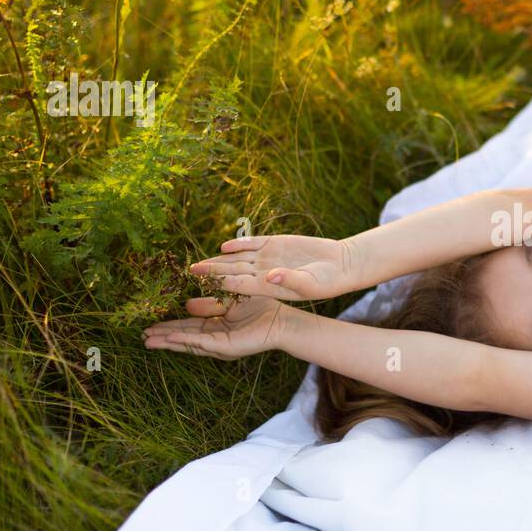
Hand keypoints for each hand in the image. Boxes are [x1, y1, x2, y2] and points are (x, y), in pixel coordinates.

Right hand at [142, 295, 293, 359]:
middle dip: (163, 335)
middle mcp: (215, 337)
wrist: (282, 321)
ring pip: (189, 342)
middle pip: (184, 336)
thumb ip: (208, 304)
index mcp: (217, 326)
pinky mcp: (226, 347)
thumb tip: (185, 304)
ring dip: (168, 341)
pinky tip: (169, 339)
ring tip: (147, 341)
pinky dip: (184, 340)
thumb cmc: (261, 308)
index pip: (189, 326)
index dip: (170, 325)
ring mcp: (219, 344)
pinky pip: (201, 342)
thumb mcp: (228, 302)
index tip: (151, 324)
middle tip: (142, 335)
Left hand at [189, 234, 353, 300]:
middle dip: (211, 272)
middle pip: (233, 271)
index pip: (239, 284)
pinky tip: (224, 246)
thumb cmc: (328, 280)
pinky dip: (239, 243)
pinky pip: (253, 243)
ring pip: (238, 258)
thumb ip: (290, 280)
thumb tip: (270, 276)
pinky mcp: (276, 243)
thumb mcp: (310, 283)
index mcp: (270, 286)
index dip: (220, 283)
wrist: (341, 265)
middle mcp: (265, 272)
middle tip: (190, 271)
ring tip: (199, 263)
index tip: (203, 284)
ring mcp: (269, 257)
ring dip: (219, 260)